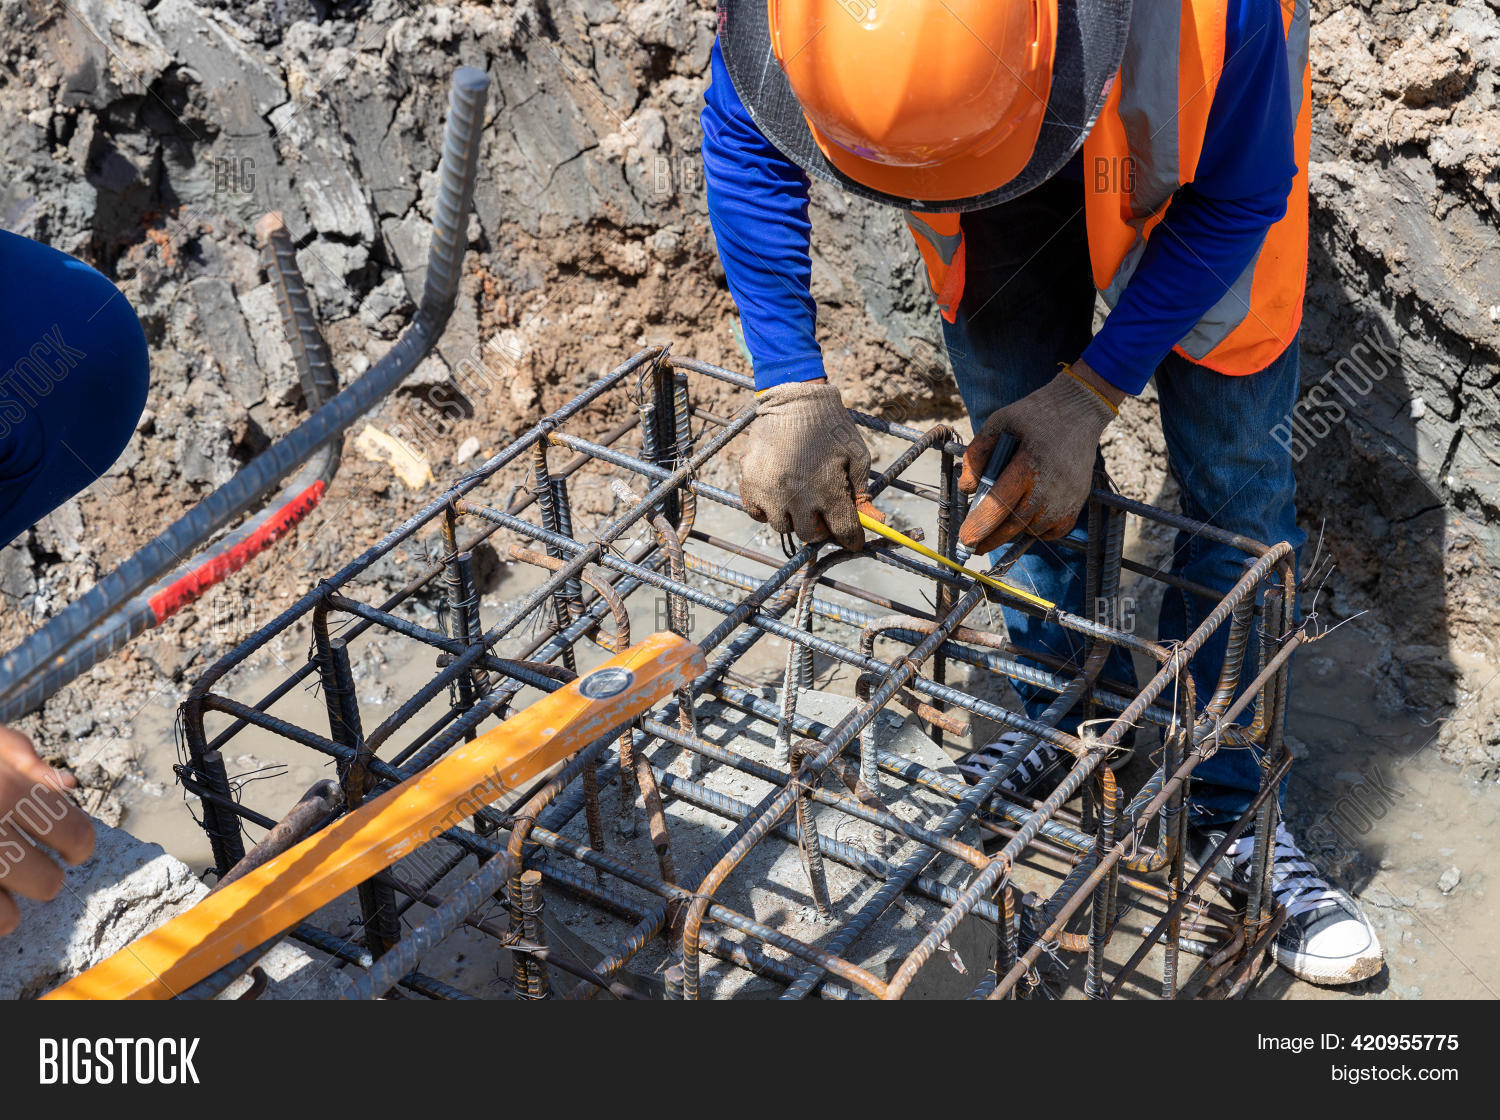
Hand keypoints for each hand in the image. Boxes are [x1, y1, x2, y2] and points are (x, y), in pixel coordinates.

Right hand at [0, 725, 93, 936]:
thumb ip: (20, 754)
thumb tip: (66, 785)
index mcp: (5, 792)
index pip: (73, 833)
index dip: (79, 846)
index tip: (74, 851)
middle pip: (46, 882)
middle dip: (46, 882)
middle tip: (35, 874)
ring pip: (5, 918)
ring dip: (7, 912)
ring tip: (0, 894)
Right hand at [740, 380, 883, 550]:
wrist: (795, 400)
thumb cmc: (832, 427)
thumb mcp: (857, 456)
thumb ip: (863, 492)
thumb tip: (876, 522)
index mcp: (829, 490)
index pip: (844, 532)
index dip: (852, 538)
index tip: (852, 537)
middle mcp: (798, 497)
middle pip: (812, 535)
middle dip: (822, 527)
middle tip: (823, 511)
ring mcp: (771, 492)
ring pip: (784, 527)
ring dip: (794, 519)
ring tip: (800, 498)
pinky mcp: (751, 484)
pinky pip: (757, 514)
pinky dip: (768, 511)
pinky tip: (778, 496)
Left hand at [958, 362, 1119, 552]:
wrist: (1079, 411)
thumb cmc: (1034, 415)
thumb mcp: (998, 422)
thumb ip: (977, 454)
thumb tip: (966, 487)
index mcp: (1029, 463)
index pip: (1000, 503)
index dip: (981, 525)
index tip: (966, 539)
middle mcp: (1051, 485)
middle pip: (1015, 524)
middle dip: (991, 539)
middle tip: (973, 545)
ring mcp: (1067, 497)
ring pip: (1033, 529)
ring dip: (1013, 532)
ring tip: (998, 526)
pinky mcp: (1079, 502)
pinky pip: (1054, 531)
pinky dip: (1037, 531)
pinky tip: (1025, 521)